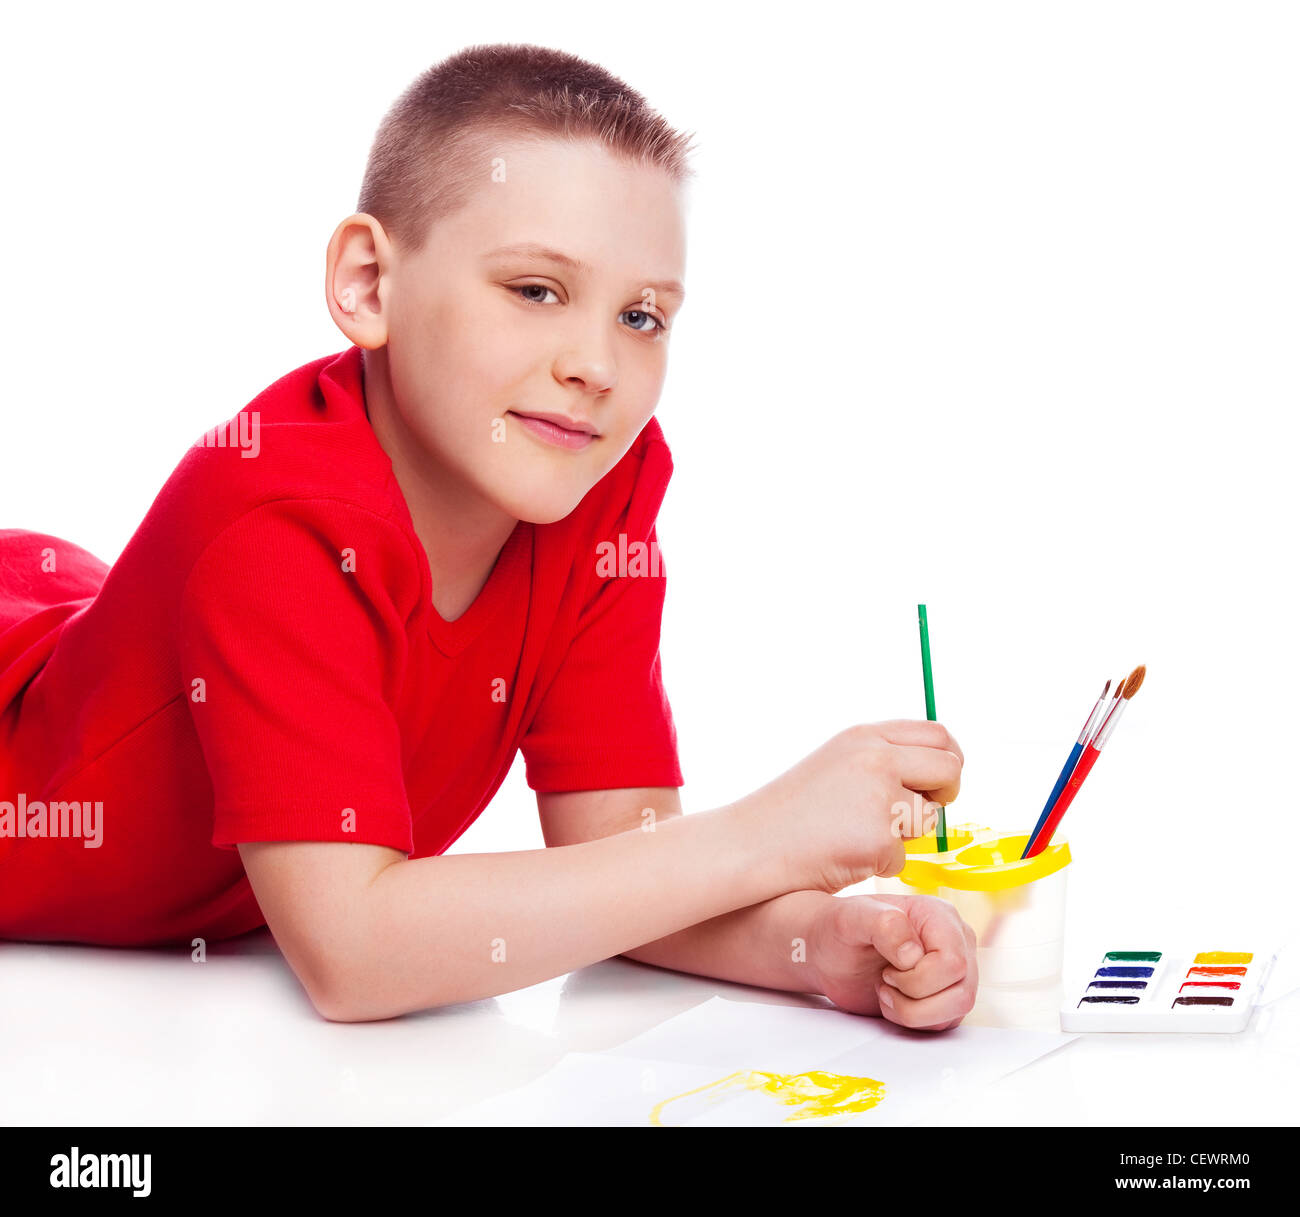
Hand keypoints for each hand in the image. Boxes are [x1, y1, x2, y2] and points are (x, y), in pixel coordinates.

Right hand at [737, 720, 963, 893]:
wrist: (751, 843)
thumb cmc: (793, 811)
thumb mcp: (837, 764)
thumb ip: (882, 758)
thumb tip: (941, 766)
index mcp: (865, 737)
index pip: (936, 734)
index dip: (948, 759)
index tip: (938, 781)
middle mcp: (877, 760)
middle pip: (949, 768)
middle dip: (946, 793)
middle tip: (925, 810)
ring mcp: (879, 799)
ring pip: (929, 818)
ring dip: (905, 834)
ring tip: (858, 835)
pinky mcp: (878, 840)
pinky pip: (902, 856)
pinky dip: (878, 863)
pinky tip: (843, 855)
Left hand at [806, 892, 977, 1029]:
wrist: (828, 952)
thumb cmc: (838, 929)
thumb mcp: (851, 918)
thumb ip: (883, 924)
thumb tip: (913, 954)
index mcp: (939, 915)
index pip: (953, 962)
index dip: (918, 978)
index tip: (887, 970)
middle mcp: (955, 941)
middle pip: (961, 992)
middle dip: (915, 999)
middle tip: (884, 982)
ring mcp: (953, 970)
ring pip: (957, 1010)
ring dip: (913, 1013)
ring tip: (885, 991)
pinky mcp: (945, 994)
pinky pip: (945, 1022)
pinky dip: (913, 1021)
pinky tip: (891, 1001)